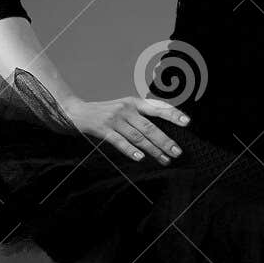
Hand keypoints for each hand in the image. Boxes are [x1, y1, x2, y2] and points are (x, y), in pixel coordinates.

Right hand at [64, 96, 189, 164]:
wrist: (77, 111)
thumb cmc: (105, 112)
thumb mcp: (123, 108)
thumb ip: (140, 115)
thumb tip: (161, 132)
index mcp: (133, 102)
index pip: (157, 108)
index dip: (172, 114)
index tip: (187, 122)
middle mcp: (126, 108)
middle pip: (150, 126)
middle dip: (165, 140)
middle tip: (177, 152)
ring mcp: (114, 119)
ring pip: (138, 136)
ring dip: (153, 150)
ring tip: (164, 160)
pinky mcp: (103, 129)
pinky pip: (119, 141)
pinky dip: (130, 150)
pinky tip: (140, 158)